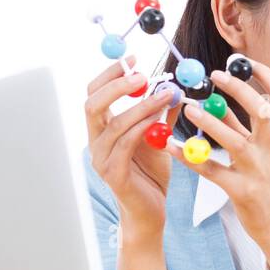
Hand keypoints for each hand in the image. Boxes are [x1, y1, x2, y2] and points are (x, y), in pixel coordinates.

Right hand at [85, 57, 182, 232]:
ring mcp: (101, 158)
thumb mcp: (159, 137)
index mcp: (102, 129)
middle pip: (93, 103)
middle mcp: (95, 141)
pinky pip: (126, 145)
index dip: (111, 74)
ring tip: (166, 94)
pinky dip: (142, 128)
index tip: (133, 58)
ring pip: (114, 124)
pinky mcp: (114, 174)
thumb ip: (163, 114)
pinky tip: (159, 120)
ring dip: (141, 105)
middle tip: (143, 74)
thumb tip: (175, 85)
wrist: (151, 212)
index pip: (95, 93)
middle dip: (117, 85)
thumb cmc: (152, 175)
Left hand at [167, 58, 269, 269]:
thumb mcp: (260, 151)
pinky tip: (168, 146)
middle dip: (239, 90)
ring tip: (189, 110)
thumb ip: (240, 127)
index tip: (244, 60)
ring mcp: (258, 170)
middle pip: (262, 111)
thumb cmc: (267, 182)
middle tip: (214, 75)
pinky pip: (212, 172)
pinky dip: (189, 158)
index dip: (266, 75)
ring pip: (236, 142)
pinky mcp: (242, 191)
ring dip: (212, 124)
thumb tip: (217, 100)